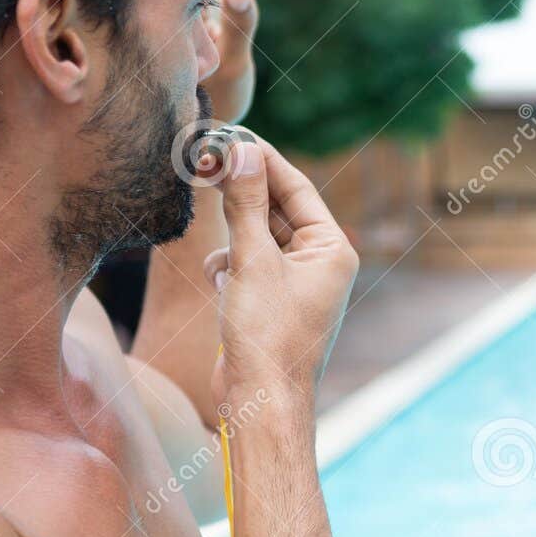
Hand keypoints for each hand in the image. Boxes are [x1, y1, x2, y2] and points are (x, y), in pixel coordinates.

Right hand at [203, 138, 358, 411]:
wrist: (260, 402)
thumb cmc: (267, 336)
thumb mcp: (252, 261)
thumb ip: (246, 204)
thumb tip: (241, 151)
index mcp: (332, 249)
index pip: (296, 187)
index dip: (261, 159)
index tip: (228, 134)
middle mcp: (322, 263)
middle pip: (278, 208)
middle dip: (241, 191)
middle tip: (203, 162)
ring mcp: (298, 284)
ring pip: (260, 236)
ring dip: (234, 234)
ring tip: (213, 240)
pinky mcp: (273, 303)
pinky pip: (250, 265)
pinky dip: (231, 265)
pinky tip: (217, 280)